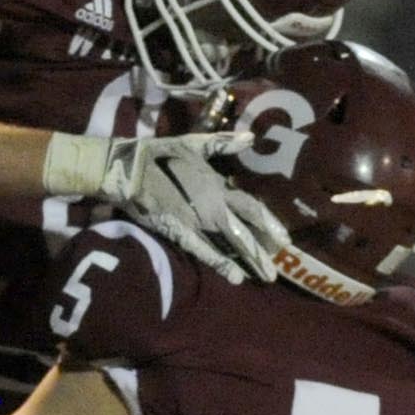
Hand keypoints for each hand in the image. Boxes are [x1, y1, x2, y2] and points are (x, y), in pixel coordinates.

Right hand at [102, 133, 285, 286]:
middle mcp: (213, 205)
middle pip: (246, 231)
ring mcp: (197, 220)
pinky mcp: (180, 232)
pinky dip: (220, 264)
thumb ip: (224, 144)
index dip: (269, 223)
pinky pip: (204, 251)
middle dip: (263, 251)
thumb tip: (251, 137)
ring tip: (265, 276)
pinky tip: (236, 278)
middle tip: (277, 270)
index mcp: (218, 185)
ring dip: (249, 260)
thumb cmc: (161, 154)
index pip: (251, 207)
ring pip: (230, 243)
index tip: (285, 239)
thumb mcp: (195, 143)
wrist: (130, 168)